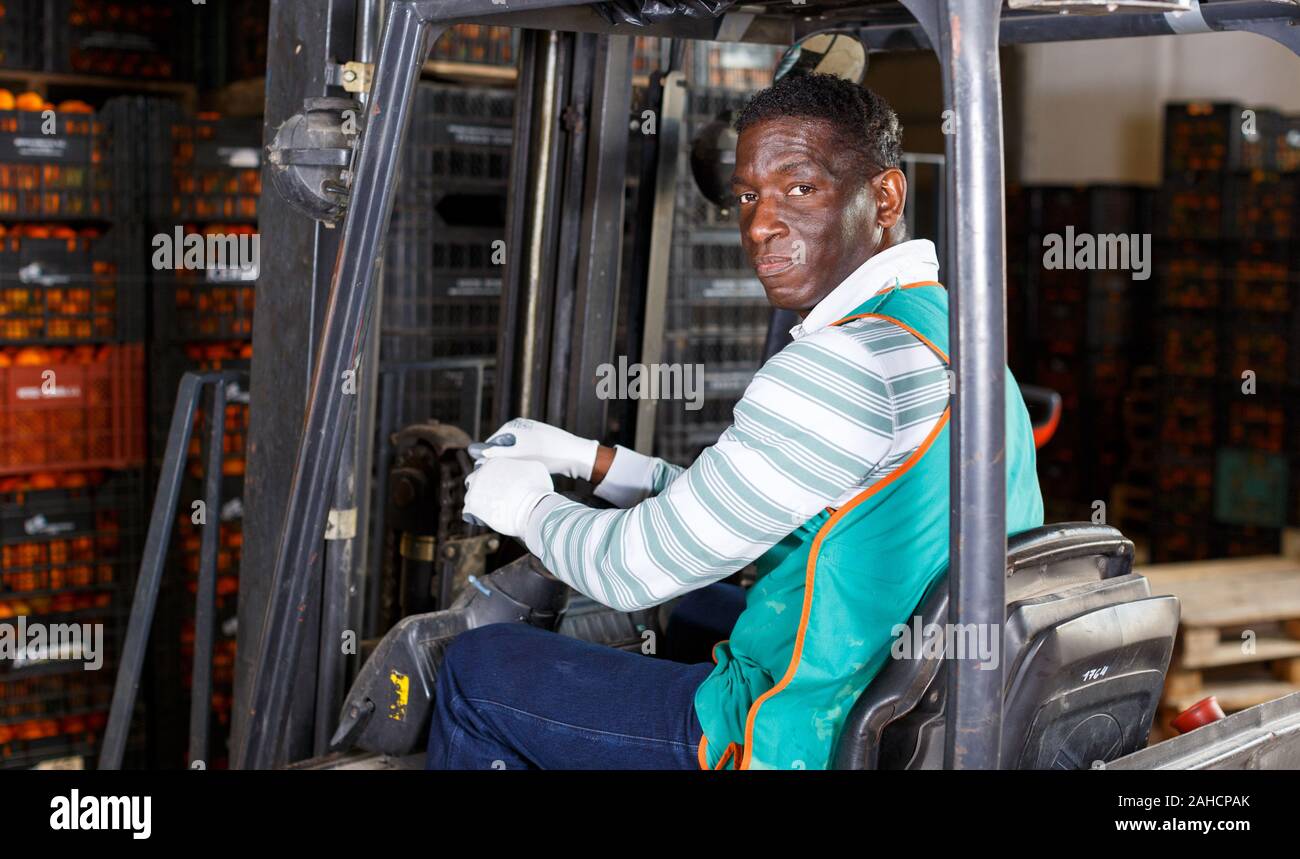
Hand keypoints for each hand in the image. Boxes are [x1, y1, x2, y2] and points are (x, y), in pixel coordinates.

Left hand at [463, 458, 553, 537]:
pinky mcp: (472, 506)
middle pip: (475, 479)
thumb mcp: (536, 468)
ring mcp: (475, 489)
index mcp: (495, 462)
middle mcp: (481, 472)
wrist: (534, 508)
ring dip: (478, 501)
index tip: (500, 485)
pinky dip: (475, 515)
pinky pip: (468, 511)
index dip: (493, 476)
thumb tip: (524, 470)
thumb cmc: (538, 488)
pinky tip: (485, 519)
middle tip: (494, 498)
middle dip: (482, 487)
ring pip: (471, 495)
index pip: (487, 466)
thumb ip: (524, 466)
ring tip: (491, 510)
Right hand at [475, 418, 599, 480]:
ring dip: (510, 465)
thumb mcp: (519, 454)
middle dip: (499, 463)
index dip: (487, 461)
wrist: (576, 455)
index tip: (489, 477)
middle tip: (501, 479)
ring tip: (514, 478)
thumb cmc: (548, 454)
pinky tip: (526, 474)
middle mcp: (520, 428)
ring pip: (512, 454)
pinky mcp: (539, 444)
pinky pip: (523, 455)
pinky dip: (521, 464)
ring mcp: (530, 435)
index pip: (490, 445)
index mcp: (512, 426)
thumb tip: (472, 451)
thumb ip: (496, 453)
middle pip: (501, 449)